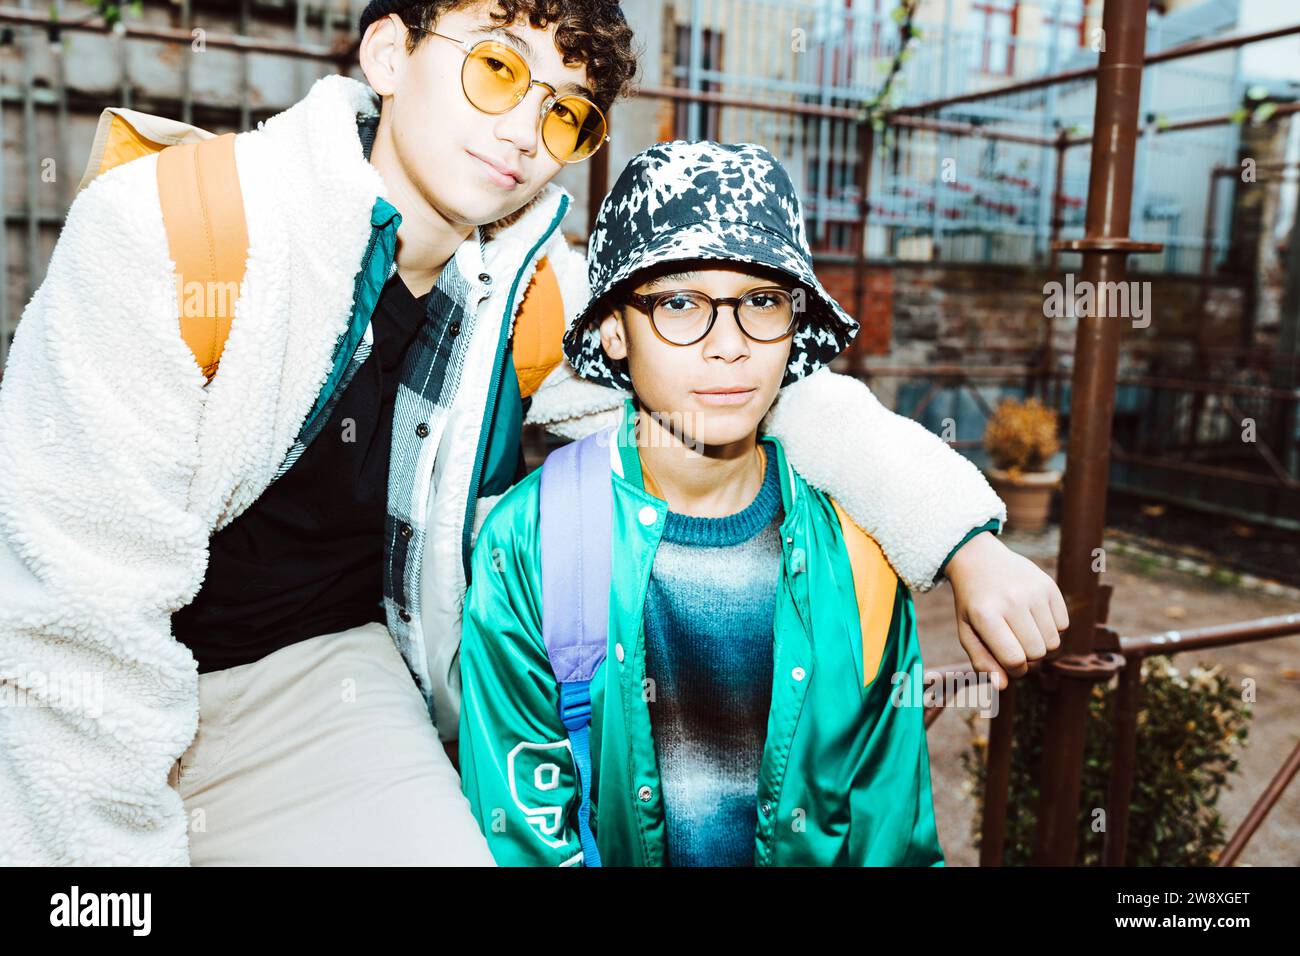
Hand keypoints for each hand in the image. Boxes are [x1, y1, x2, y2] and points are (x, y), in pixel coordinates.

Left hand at [943, 532, 1067, 688]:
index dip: (1015, 669)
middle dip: (1028, 656)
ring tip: (1023, 630)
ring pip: (1054, 642)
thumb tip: (1004, 686)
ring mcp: (1033, 591)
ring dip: (1041, 644)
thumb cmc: (973, 603)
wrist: (979, 559)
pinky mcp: (1049, 585)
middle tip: (1015, 643)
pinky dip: (1052, 628)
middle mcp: (1011, 600)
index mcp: (986, 614)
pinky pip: (1064, 624)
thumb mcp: (967, 631)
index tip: (1008, 661)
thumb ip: (982, 661)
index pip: (1014, 659)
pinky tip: (1034, 616)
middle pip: (1038, 653)